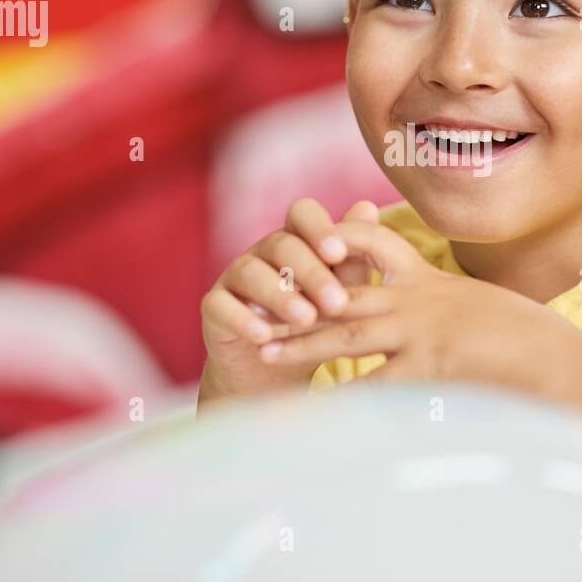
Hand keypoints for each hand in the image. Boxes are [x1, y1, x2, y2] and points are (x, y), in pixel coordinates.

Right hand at [198, 198, 379, 403]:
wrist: (277, 374)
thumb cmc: (316, 324)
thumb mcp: (340, 297)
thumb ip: (352, 259)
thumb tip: (367, 207)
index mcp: (296, 240)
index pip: (302, 213)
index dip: (319, 228)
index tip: (340, 253)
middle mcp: (262, 252)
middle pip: (282, 245)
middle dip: (312, 273)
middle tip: (337, 303)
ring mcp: (234, 277)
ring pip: (251, 272)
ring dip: (280, 295)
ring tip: (306, 319)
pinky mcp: (214, 308)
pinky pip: (221, 305)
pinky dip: (243, 319)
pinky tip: (264, 336)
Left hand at [257, 221, 581, 426]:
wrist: (551, 356)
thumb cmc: (522, 336)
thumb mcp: (479, 305)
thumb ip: (447, 304)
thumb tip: (435, 316)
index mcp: (428, 280)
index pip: (375, 241)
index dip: (340, 238)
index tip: (308, 242)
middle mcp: (416, 300)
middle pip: (344, 293)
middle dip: (299, 299)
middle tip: (258, 305)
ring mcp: (418, 332)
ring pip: (347, 334)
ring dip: (303, 344)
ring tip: (266, 353)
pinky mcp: (425, 366)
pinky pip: (371, 386)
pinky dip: (341, 398)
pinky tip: (314, 407)